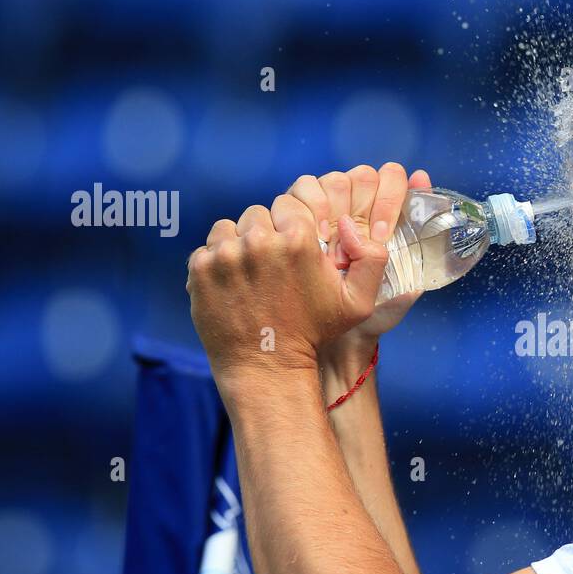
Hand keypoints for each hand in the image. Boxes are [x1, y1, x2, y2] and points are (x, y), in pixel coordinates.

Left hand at [185, 167, 409, 389]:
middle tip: (272, 268)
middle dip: (266, 235)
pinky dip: (216, 264)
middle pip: (258, 215)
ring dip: (239, 245)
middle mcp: (259, 240)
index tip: (292, 251)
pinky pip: (206, 250)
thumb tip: (348, 222)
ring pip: (229, 228)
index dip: (292, 227)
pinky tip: (232, 287)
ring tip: (250, 276)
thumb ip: (372, 257)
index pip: (290, 205)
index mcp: (298, 239)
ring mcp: (226, 254)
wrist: (268, 368)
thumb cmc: (315, 334)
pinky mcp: (200, 269)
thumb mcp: (359, 302)